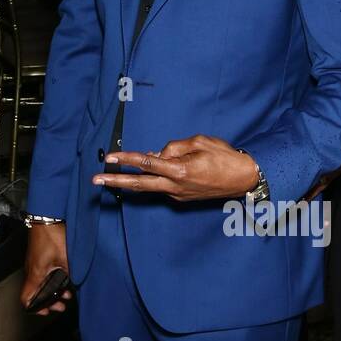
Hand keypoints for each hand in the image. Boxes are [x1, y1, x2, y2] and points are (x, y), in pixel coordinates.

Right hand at [20, 222, 72, 313]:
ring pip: (39, 284)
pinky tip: (64, 278)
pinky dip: (51, 280)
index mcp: (36, 273)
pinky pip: (42, 275)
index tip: (47, 311)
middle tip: (62, 304)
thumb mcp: (66, 258)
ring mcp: (33, 264)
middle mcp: (31, 270)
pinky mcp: (37, 257)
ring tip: (67, 293)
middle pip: (34, 294)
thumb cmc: (52, 236)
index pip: (26, 298)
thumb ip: (71, 273)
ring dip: (52, 291)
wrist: (46, 218)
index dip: (35, 308)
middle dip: (49, 302)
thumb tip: (76, 283)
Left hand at [92, 135, 258, 200]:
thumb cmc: (225, 157)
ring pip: (151, 185)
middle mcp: (176, 187)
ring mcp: (178, 195)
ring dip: (138, 176)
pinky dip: (158, 176)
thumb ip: (174, 147)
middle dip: (116, 181)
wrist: (244, 180)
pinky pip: (164, 185)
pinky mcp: (182, 198)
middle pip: (140, 184)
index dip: (126, 159)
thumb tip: (158, 155)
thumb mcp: (200, 142)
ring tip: (127, 166)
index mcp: (180, 171)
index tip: (109, 158)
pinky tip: (167, 167)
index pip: (147, 163)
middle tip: (96, 180)